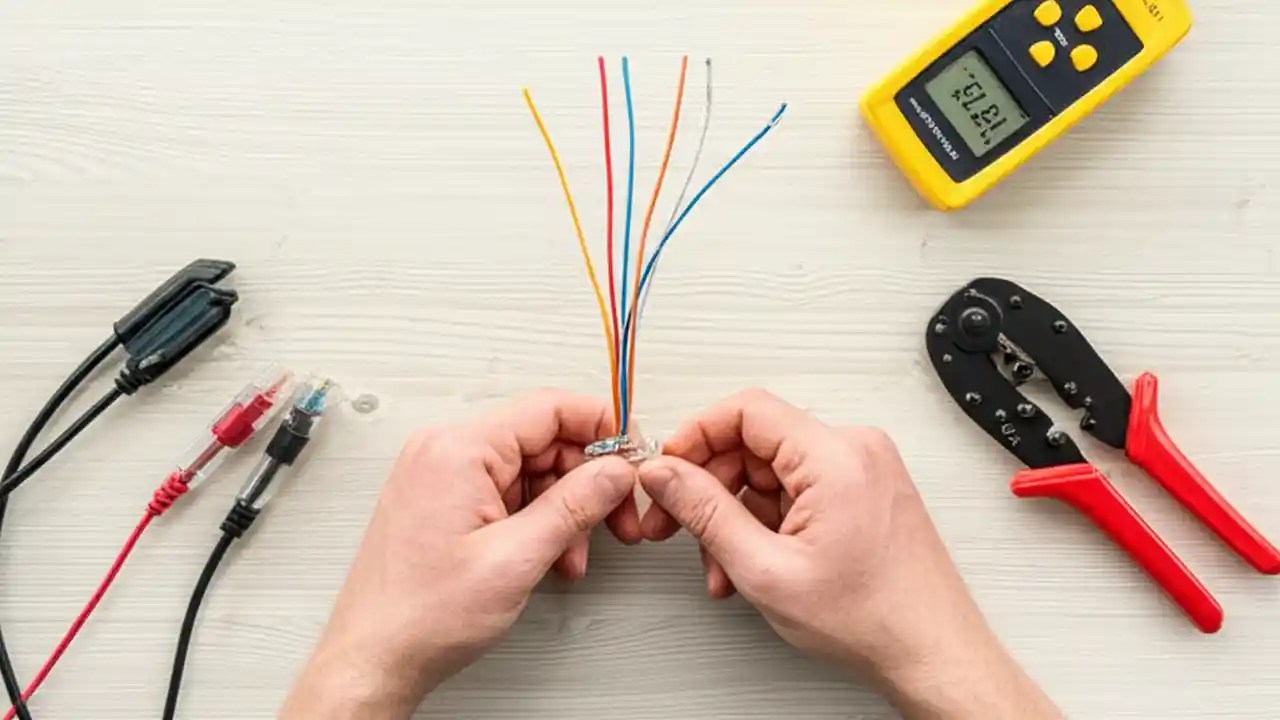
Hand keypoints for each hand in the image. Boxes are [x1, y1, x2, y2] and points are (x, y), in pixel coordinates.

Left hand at [281, 391, 639, 719]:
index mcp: (458, 450)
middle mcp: (446, 452)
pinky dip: (536, 521)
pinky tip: (549, 556)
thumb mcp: (516, 558)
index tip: (631, 454)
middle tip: (618, 518)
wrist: (374, 658)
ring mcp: (443, 476)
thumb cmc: (421, 615)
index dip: (601, 426)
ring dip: (564, 510)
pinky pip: (507, 493)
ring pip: (531, 471)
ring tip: (575, 553)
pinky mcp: (444, 501)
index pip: (549, 408)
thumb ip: (573, 505)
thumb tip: (614, 470)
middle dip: (587, 481)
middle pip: (544, 440)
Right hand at [639, 390, 1059, 718]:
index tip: (667, 469)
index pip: (746, 410)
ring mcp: (861, 469)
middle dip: (709, 488)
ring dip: (735, 515)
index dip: (694, 436)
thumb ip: (705, 513)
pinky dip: (766, 522)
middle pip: (754, 443)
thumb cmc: (873, 619)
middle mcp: (854, 450)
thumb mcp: (766, 569)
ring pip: (770, 472)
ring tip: (723, 567)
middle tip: (675, 525)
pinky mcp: (862, 491)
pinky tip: (752, 562)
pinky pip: (795, 489)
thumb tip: (665, 473)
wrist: (932, 653)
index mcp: (836, 456)